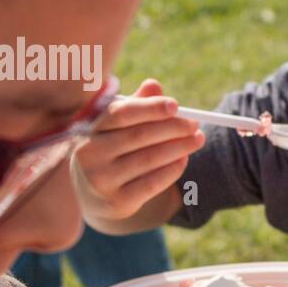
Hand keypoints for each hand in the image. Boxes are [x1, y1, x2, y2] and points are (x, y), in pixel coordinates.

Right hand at [73, 79, 202, 222]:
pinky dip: (172, 170)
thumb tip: (154, 84)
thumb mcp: (118, 128)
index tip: (176, 106)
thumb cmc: (112, 151)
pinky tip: (184, 160)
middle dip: (173, 128)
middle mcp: (91, 154)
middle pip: (139, 136)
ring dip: (179, 148)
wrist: (95, 196)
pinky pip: (152, 183)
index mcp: (91, 130)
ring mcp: (102, 180)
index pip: (122, 114)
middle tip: (195, 124)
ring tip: (197, 140)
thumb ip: (136, 106)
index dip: (150, 108)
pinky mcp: (117, 201)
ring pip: (149, 159)